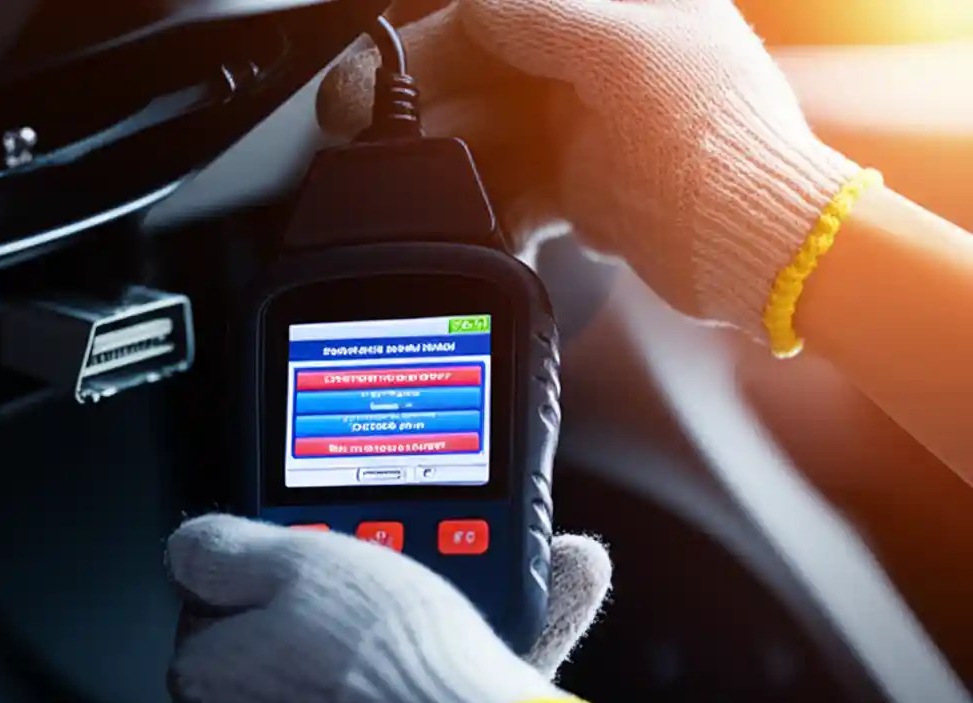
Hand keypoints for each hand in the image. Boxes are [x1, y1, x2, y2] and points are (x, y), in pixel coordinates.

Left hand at [166, 514, 610, 702]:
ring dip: (326, 662)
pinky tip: (389, 683)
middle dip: (294, 623)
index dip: (265, 575)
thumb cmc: (388, 654)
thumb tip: (188, 545)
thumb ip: (228, 547)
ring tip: (380, 647)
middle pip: (249, 648)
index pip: (209, 600)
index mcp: (201, 671)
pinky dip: (353, 697)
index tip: (306, 576)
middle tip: (351, 610)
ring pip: (292, 682)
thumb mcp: (300, 558)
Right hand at [320, 0, 861, 341]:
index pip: (502, 12)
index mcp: (623, 12)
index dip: (432, 41)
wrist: (764, 253)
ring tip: (418, 185)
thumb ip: (541, 15)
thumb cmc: (722, 148)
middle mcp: (605, 64)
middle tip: (363, 131)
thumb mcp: (624, 52)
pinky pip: (516, 185)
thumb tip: (473, 4)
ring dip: (452, 161)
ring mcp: (593, 127)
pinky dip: (492, 206)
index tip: (381, 74)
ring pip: (493, 131)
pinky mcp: (587, 186)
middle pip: (487, 71)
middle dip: (426, 103)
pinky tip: (481, 224)